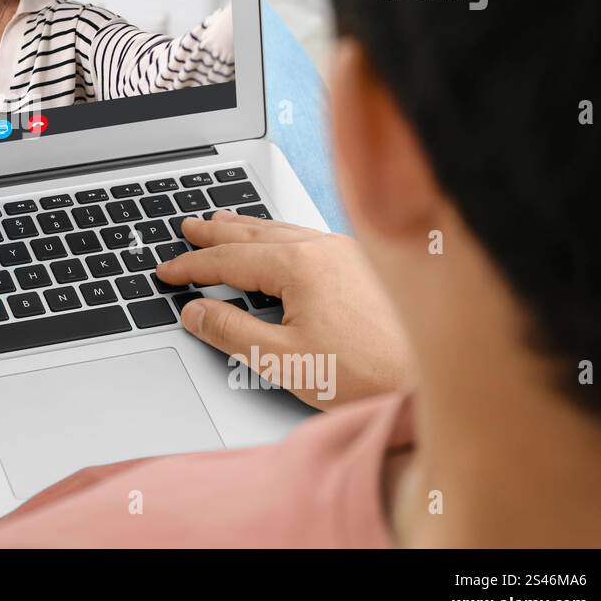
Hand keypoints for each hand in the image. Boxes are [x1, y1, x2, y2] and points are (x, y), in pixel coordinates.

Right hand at [154, 210, 412, 409]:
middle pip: (254, 233)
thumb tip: (195, 312)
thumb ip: (230, 331)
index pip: (228, 259)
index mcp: (298, 265)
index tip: (166, 270)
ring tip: (223, 222)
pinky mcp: (363, 265)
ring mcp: (347, 252)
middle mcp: (323, 248)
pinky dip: (278, 235)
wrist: (433, 378)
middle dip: (216, 231)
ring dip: (247, 227)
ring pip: (282, 231)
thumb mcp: (283, 359)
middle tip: (188, 227)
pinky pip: (306, 237)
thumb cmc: (368, 372)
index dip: (191, 265)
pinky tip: (277, 241)